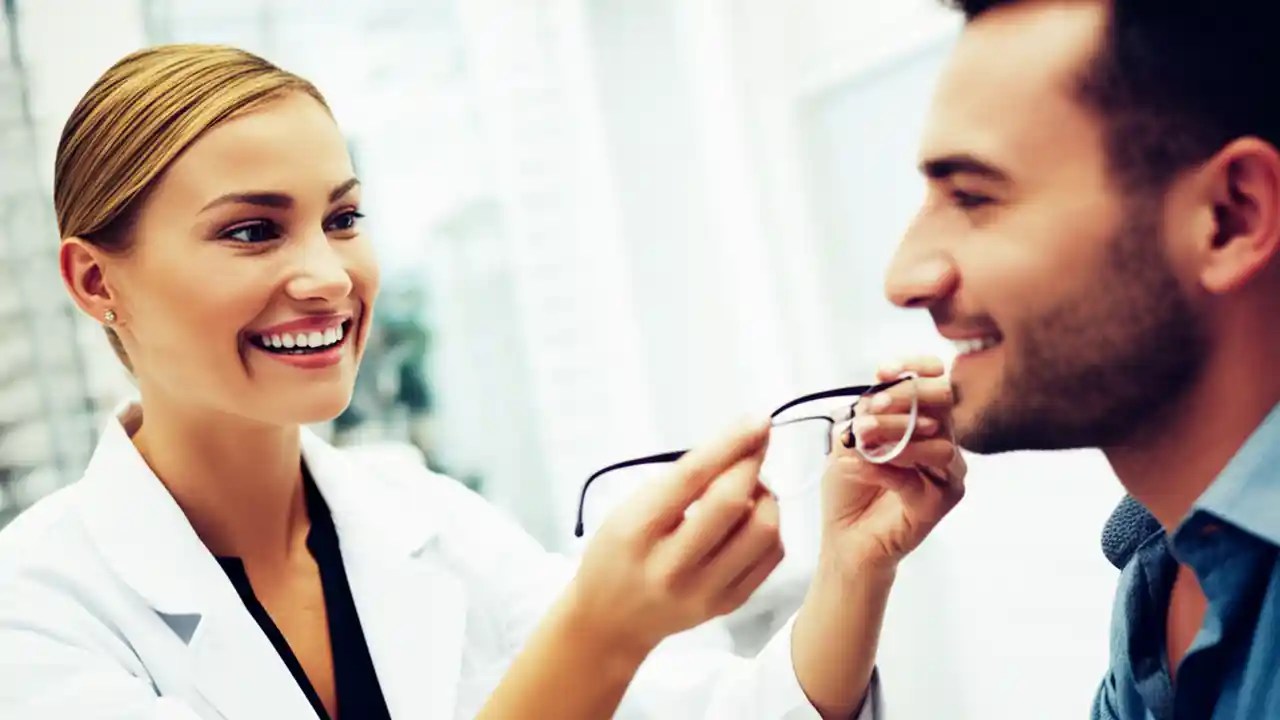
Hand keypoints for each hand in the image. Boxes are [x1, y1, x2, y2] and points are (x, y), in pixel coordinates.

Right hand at [565, 419, 784, 657]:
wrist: (610, 620)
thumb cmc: (617, 552)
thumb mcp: (629, 509)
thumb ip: (679, 482)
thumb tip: (738, 447)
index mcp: (638, 531)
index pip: (692, 477)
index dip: (731, 443)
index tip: (757, 420)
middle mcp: (672, 566)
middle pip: (733, 503)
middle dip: (752, 464)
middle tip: (753, 447)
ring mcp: (704, 591)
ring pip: (763, 530)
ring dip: (766, 496)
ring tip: (748, 489)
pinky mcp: (727, 605)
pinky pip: (771, 556)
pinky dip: (769, 526)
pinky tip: (751, 519)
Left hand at [819, 356, 965, 574]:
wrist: (845, 535)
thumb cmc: (850, 486)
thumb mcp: (850, 439)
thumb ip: (867, 412)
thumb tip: (881, 386)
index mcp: (924, 420)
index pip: (936, 382)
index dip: (916, 369)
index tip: (884, 370)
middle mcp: (943, 443)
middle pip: (944, 405)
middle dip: (907, 399)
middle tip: (872, 406)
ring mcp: (947, 474)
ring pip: (938, 444)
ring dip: (894, 438)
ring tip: (859, 440)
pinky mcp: (939, 504)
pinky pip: (915, 480)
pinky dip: (881, 470)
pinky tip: (855, 466)